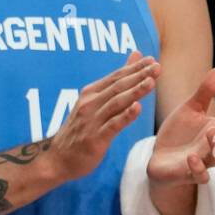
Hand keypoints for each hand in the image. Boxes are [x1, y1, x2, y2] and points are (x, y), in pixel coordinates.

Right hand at [49, 51, 160, 181]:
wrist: (57, 159)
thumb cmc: (80, 130)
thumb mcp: (95, 102)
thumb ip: (116, 81)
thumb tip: (136, 55)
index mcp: (90, 93)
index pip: (116, 77)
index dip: (135, 68)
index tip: (152, 60)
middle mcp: (90, 104)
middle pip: (118, 87)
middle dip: (139, 76)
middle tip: (157, 67)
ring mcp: (92, 121)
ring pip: (116, 103)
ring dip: (135, 92)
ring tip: (151, 83)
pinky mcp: (95, 139)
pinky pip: (112, 125)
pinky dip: (125, 116)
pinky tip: (137, 108)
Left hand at [147, 67, 214, 185]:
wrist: (158, 156)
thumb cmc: (179, 132)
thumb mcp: (190, 108)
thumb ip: (205, 92)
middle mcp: (214, 147)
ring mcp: (203, 162)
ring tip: (210, 132)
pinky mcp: (188, 174)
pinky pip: (200, 177)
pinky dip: (198, 169)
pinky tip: (191, 157)